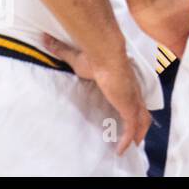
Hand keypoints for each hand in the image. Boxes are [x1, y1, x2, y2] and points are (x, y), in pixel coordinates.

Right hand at [43, 34, 150, 154]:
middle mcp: (132, 91)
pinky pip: (131, 126)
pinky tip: (121, 150)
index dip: (131, 106)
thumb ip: (61, 50)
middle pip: (142, 110)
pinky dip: (127, 139)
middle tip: (134, 137)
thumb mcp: (75, 57)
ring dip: (138, 134)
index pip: (132, 96)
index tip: (126, 113)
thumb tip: (45, 37)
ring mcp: (132, 99)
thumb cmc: (94, 55)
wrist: (105, 53)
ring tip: (130, 146)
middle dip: (140, 123)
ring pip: (142, 120)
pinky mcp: (128, 105)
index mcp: (123, 82)